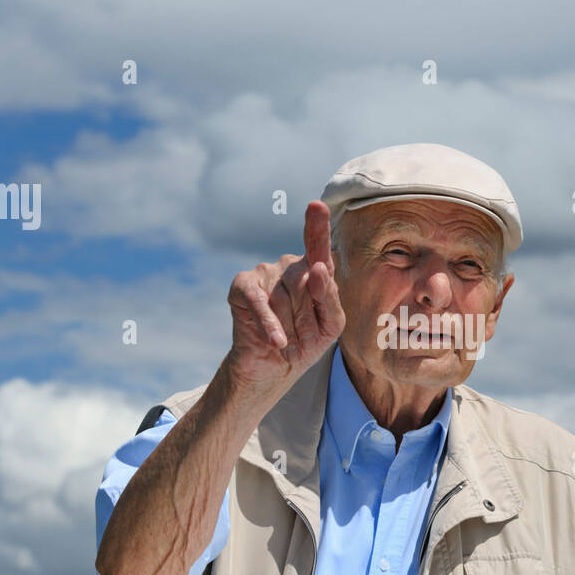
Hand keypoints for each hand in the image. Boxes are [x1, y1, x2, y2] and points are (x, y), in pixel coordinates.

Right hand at [226, 201, 345, 396]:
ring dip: (290, 325)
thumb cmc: (305, 342)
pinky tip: (276, 341)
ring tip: (284, 336)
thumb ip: (331, 297)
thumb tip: (318, 268)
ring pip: (286, 296)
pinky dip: (270, 324)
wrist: (273, 368)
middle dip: (308, 316)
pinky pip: (260, 301)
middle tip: (300, 333)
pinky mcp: (242, 285)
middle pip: (307, 282)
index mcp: (314, 270)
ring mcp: (265, 271)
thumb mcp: (331, 324)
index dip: (317, 227)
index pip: (319, 248)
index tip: (316, 206)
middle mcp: (289, 265)